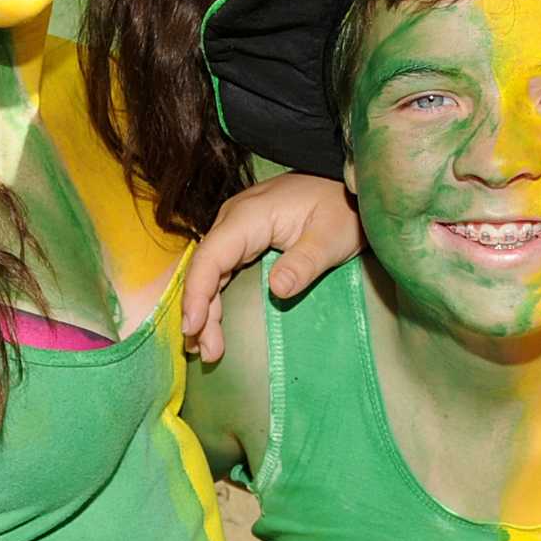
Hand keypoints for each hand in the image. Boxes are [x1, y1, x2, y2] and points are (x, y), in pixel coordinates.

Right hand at [180, 172, 361, 363]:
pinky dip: (213, 299)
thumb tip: (278, 289)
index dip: (196, 293)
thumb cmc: (341, 208)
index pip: (211, 256)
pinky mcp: (244, 239)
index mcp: (249, 216)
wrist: (348, 189)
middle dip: (200, 311)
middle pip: (205, 269)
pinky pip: (220, 270)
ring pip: (209, 272)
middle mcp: (234, 220)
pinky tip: (210, 324)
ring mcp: (237, 229)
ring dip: (205, 310)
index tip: (193, 326)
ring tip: (207, 349)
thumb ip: (304, 263)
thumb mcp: (331, 237)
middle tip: (208, 352)